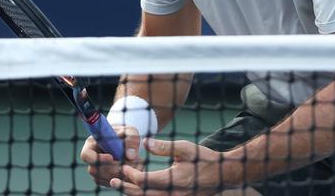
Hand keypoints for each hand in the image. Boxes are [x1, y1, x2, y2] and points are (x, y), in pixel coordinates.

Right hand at [79, 124, 143, 188]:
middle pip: (93, 170)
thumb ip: (131, 141)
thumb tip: (129, 156)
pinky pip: (107, 183)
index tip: (111, 157)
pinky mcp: (102, 178)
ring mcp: (96, 169)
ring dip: (116, 174)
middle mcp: (92, 158)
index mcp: (92, 143)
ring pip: (101, 178)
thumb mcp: (131, 132)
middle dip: (110, 169)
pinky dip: (119, 179)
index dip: (97, 158)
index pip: (86, 154)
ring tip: (130, 165)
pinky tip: (128, 171)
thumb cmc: (126, 134)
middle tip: (125, 164)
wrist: (128, 143)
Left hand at [112, 138, 227, 194]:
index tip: (123, 167)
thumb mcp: (184, 148)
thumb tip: (145, 143)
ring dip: (134, 194)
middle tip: (113, 181)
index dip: (130, 175)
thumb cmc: (203, 158)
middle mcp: (171, 193)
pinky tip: (140, 190)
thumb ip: (164, 147)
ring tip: (123, 186)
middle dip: (126, 188)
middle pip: (141, 195)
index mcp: (171, 179)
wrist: (221, 173)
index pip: (143, 181)